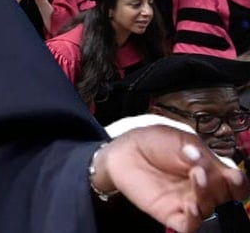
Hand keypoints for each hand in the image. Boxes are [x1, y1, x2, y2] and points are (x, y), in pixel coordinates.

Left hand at [95, 126, 247, 230]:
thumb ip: (194, 151)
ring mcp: (188, 202)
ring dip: (206, 196)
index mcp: (212, 171)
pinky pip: (189, 225)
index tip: (234, 175)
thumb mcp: (179, 140)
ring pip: (209, 210)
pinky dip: (194, 220)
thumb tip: (201, 159)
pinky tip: (190, 206)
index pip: (236, 183)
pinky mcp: (170, 214)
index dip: (239, 182)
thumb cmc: (154, 142)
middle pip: (225, 196)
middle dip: (219, 184)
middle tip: (201, 168)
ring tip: (196, 177)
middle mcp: (203, 189)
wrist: (125, 149)